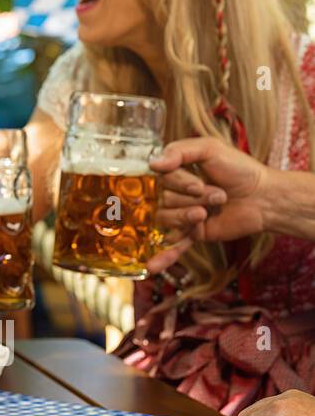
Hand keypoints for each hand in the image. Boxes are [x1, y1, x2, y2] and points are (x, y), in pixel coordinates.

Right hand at [146, 137, 267, 272]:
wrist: (264, 199)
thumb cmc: (240, 170)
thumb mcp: (210, 148)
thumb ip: (180, 151)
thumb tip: (152, 164)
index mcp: (174, 172)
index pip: (159, 178)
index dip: (177, 184)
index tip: (198, 186)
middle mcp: (174, 192)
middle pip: (162, 199)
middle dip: (190, 199)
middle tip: (217, 196)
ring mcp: (181, 213)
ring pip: (166, 218)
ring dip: (187, 215)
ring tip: (207, 213)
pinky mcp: (191, 233)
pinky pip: (172, 243)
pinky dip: (163, 256)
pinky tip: (151, 266)